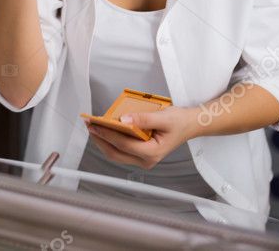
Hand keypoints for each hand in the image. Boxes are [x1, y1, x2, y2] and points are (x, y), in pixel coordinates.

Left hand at [85, 106, 200, 168]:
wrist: (189, 125)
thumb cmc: (179, 122)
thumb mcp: (162, 117)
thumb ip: (143, 119)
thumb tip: (123, 119)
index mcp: (152, 153)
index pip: (123, 144)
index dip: (107, 134)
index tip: (95, 124)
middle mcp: (146, 160)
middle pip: (116, 153)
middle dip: (100, 139)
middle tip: (90, 125)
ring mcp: (143, 159)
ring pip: (116, 154)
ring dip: (103, 141)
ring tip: (94, 127)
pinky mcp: (140, 154)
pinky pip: (121, 150)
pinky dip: (111, 141)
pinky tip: (105, 130)